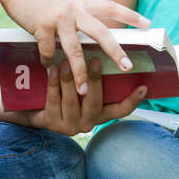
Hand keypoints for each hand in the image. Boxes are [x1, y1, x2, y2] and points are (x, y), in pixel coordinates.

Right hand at [0, 0, 149, 94]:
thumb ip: (75, 13)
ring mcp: (59, 18)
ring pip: (75, 50)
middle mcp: (74, 10)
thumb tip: (86, 33)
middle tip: (127, 67)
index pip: (112, 7)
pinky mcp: (41, 26)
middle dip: (115, 51)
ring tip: (84, 90)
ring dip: (79, 73)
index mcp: (82, 2)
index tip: (147, 23)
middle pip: (101, 33)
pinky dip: (48, 61)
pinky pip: (49, 50)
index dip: (130, 15)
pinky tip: (46, 66)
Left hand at [25, 59, 146, 134]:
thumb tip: (111, 53)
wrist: (36, 110)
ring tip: (67, 61)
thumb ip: (96, 79)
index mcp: (100, 115)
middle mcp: (88, 123)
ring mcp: (69, 126)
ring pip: (72, 101)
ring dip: (70, 79)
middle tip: (96, 60)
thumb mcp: (83, 90)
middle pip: (95, 101)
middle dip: (95, 80)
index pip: (120, 110)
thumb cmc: (65, 94)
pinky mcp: (52, 123)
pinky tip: (53, 69)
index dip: (133, 100)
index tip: (143, 86)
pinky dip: (54, 84)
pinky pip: (53, 101)